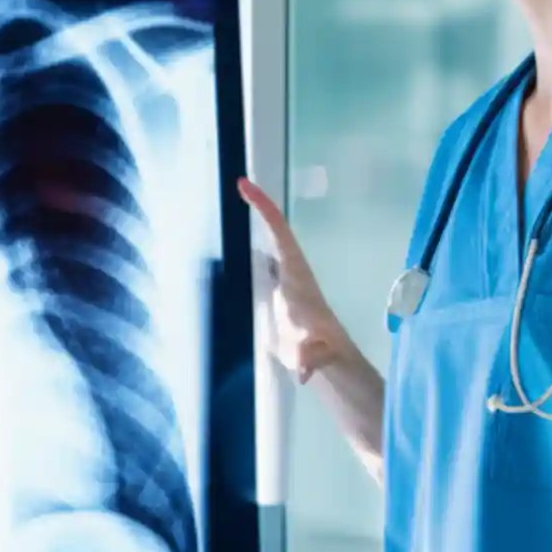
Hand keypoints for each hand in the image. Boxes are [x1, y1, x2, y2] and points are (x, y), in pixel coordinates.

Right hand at [238, 177, 347, 384]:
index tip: (244, 186)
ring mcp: (281, 280)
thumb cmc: (320, 351)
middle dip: (257, 206)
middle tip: (236, 183)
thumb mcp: (313, 352)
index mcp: (295, 274)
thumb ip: (310, 356)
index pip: (278, 233)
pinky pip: (256, 264)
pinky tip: (226, 251)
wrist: (325, 363)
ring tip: (228, 207)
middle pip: (273, 230)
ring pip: (265, 245)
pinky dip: (243, 251)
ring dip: (250, 226)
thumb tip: (306, 368)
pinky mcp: (272, 293)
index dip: (263, 208)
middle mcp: (289, 269)